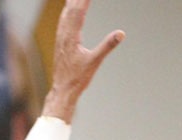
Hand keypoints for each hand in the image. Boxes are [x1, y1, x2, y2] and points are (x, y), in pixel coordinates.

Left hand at [42, 0, 125, 122]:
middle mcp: (64, 34)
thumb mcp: (95, 61)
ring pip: (65, 14)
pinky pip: (63, 22)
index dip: (84, 0)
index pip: (79, 12)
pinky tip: (67, 12)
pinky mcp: (60, 43)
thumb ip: (108, 45)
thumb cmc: (78, 78)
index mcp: (71, 36)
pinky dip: (66, 13)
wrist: (63, 89)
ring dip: (71, 3)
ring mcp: (60, 38)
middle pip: (70, 10)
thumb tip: (121, 33)